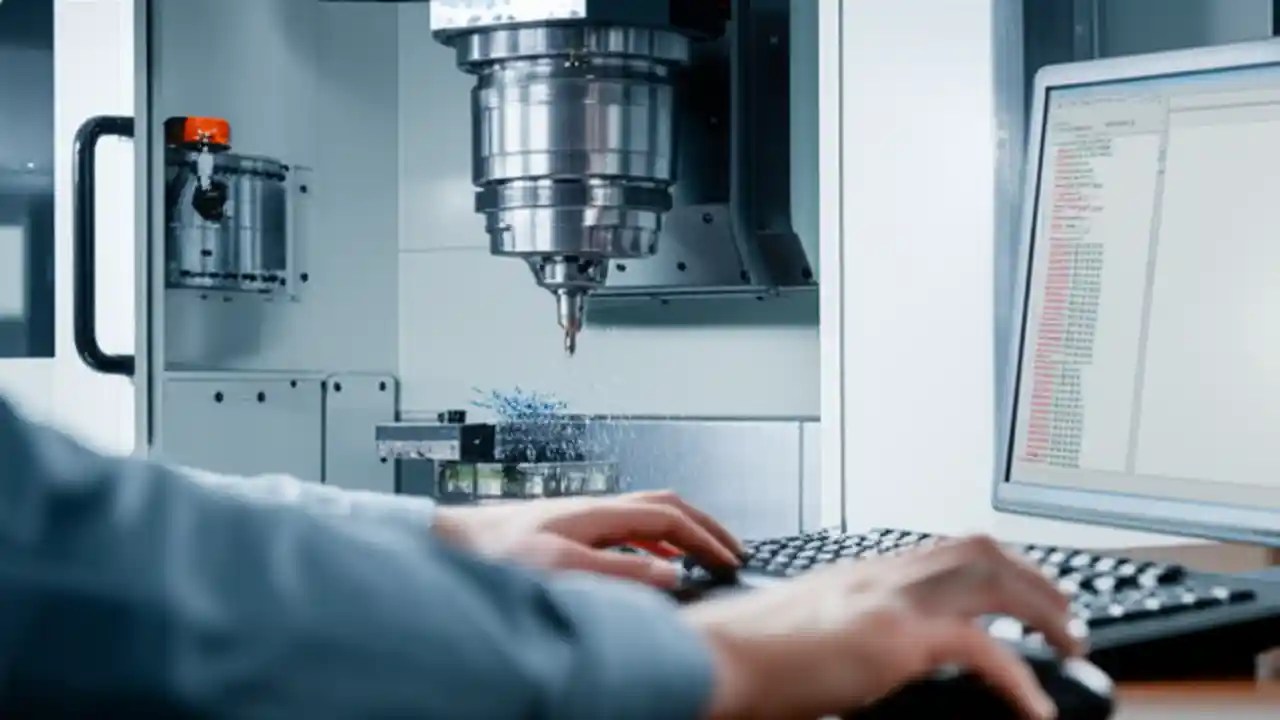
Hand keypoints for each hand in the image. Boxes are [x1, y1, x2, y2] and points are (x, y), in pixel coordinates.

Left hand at [432, 491, 743, 587]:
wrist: (451, 544)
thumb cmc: (494, 553)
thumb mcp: (562, 566)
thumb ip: (619, 572)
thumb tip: (669, 576)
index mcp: (600, 512)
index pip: (671, 518)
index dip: (707, 538)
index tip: (730, 560)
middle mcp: (595, 509)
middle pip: (666, 506)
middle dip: (704, 526)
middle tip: (731, 549)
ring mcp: (583, 517)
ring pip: (648, 515)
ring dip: (681, 534)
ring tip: (702, 554)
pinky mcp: (569, 531)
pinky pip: (628, 530)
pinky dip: (654, 543)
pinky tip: (650, 564)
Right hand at [683, 535, 1082, 719]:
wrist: (715, 658)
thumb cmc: (746, 653)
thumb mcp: (810, 627)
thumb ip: (852, 628)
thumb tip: (875, 652)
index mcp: (864, 572)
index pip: (946, 548)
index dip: (997, 562)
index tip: (1023, 587)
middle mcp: (881, 574)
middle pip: (980, 549)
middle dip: (1035, 576)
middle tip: (1066, 612)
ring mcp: (888, 599)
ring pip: (992, 579)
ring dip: (1042, 608)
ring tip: (1069, 644)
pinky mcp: (892, 638)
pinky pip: (981, 649)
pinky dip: (1018, 679)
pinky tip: (1032, 709)